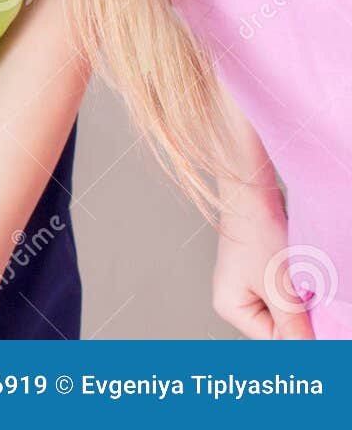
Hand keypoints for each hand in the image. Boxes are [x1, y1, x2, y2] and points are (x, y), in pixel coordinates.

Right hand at [212, 201, 315, 339]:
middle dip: (302, 316)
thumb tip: (307, 355)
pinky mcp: (264, 270)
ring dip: (302, 302)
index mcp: (231, 308)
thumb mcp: (279, 289)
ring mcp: (250, 283)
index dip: (300, 336)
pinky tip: (304, 274)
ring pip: (286, 309)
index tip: (320, 326)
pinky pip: (286, 292)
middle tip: (312, 298)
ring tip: (306, 283)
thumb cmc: (257, 236)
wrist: (254, 195)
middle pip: (280, 326)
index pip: (273, 340)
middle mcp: (237, 299)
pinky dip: (300, 288)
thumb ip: (293, 328)